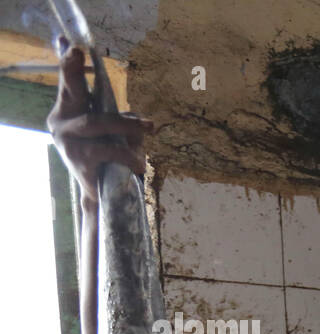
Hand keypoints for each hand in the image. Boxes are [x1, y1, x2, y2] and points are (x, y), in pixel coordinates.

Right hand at [46, 41, 153, 202]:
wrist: (97, 192)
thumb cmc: (105, 155)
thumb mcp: (114, 133)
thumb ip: (125, 122)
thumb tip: (144, 124)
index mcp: (68, 110)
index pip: (68, 84)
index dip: (68, 65)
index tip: (72, 46)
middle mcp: (61, 122)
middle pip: (71, 93)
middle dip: (71, 71)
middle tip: (76, 51)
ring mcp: (67, 142)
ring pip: (97, 122)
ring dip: (127, 124)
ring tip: (149, 128)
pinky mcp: (80, 162)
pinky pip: (109, 151)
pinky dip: (129, 155)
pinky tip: (140, 164)